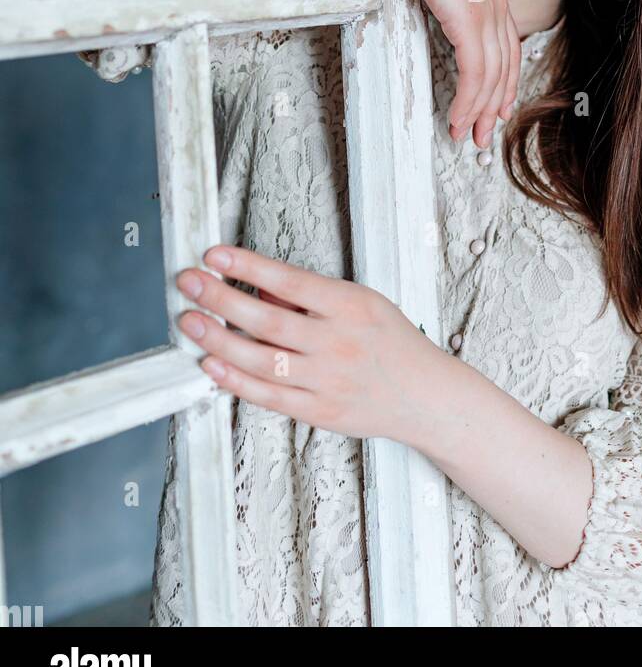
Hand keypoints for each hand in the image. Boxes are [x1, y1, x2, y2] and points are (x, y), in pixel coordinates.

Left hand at [175, 244, 439, 442]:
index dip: (248, 267)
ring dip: (218, 339)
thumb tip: (260, 290)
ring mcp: (327, 380)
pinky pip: (268, 396)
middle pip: (267, 320)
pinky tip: (211, 364)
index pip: (290, 280)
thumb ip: (312, 297)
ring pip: (260, 359)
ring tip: (190, 321)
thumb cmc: (392, 343)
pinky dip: (236, 380)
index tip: (215, 255)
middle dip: (220, 299)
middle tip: (189, 283)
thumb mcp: (363, 303)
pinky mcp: (319, 411)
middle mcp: (337, 342)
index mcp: (350, 306)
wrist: (425, 395)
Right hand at [391, 0, 520, 147]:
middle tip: (485, 132)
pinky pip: (475, 74)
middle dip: (496, 104)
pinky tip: (459, 118)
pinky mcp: (469, 21)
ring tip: (469, 134)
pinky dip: (468, 101)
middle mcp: (495, 2)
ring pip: (492, 76)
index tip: (495, 102)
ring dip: (480, 110)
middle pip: (505, 65)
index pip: (506, 44)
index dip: (504, 78)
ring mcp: (485, 12)